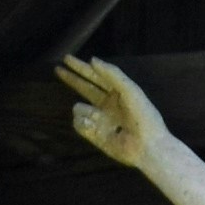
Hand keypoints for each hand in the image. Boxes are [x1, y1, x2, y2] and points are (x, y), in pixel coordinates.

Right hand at [58, 52, 154, 172]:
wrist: (146, 145)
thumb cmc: (143, 116)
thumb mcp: (129, 89)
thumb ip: (112, 73)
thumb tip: (92, 60)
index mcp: (117, 93)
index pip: (95, 77)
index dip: (81, 68)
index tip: (66, 59)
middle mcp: (107, 105)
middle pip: (85, 89)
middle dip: (72, 79)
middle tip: (57, 69)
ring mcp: (100, 119)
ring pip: (79, 108)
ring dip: (86, 111)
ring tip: (98, 118)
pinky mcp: (94, 135)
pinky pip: (79, 124)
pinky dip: (85, 123)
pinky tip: (96, 128)